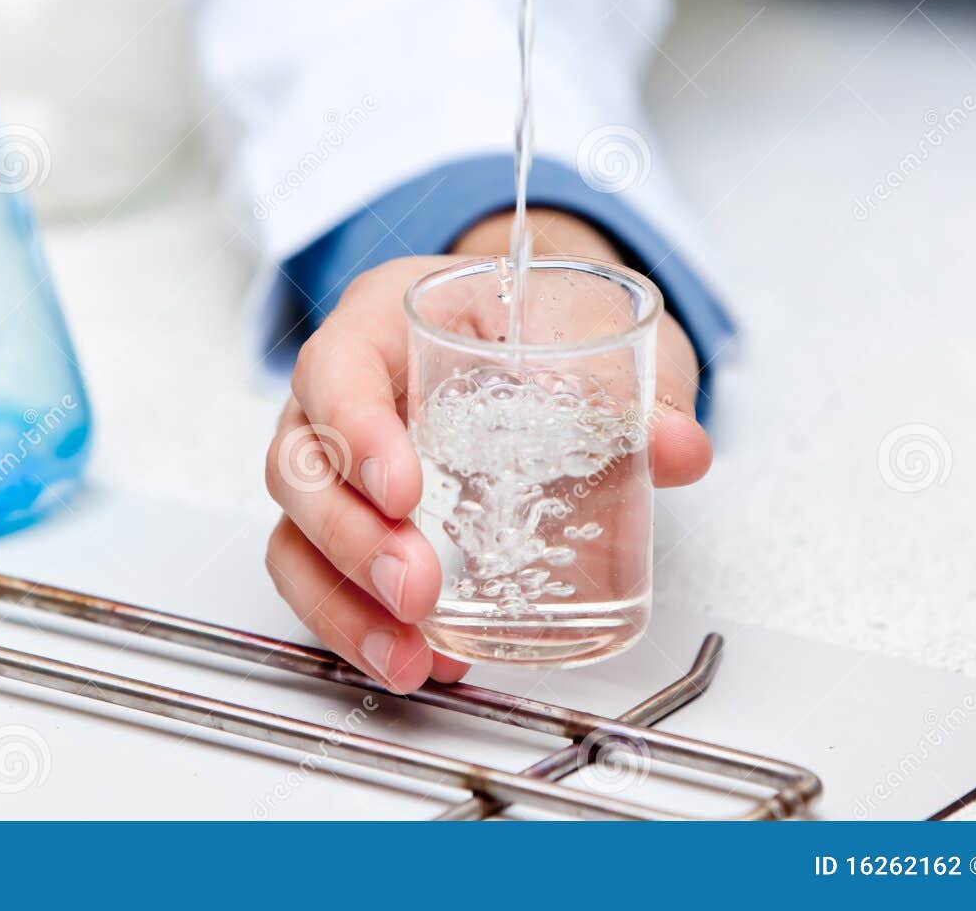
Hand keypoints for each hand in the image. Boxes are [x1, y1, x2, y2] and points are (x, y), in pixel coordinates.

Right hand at [264, 208, 712, 692]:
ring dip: (344, 604)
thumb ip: (639, 387)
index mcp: (382, 321)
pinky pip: (329, 579)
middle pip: (298, 466)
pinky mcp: (357, 523)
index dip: (356, 433)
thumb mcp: (595, 329)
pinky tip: (424, 661)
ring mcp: (338, 464)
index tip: (407, 491)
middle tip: (418, 588)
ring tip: (410, 654)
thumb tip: (678, 448)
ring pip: (297, 534)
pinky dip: (362, 628)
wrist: (535, 327)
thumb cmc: (539, 315)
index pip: (336, 369)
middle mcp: (340, 393)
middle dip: (351, 540)